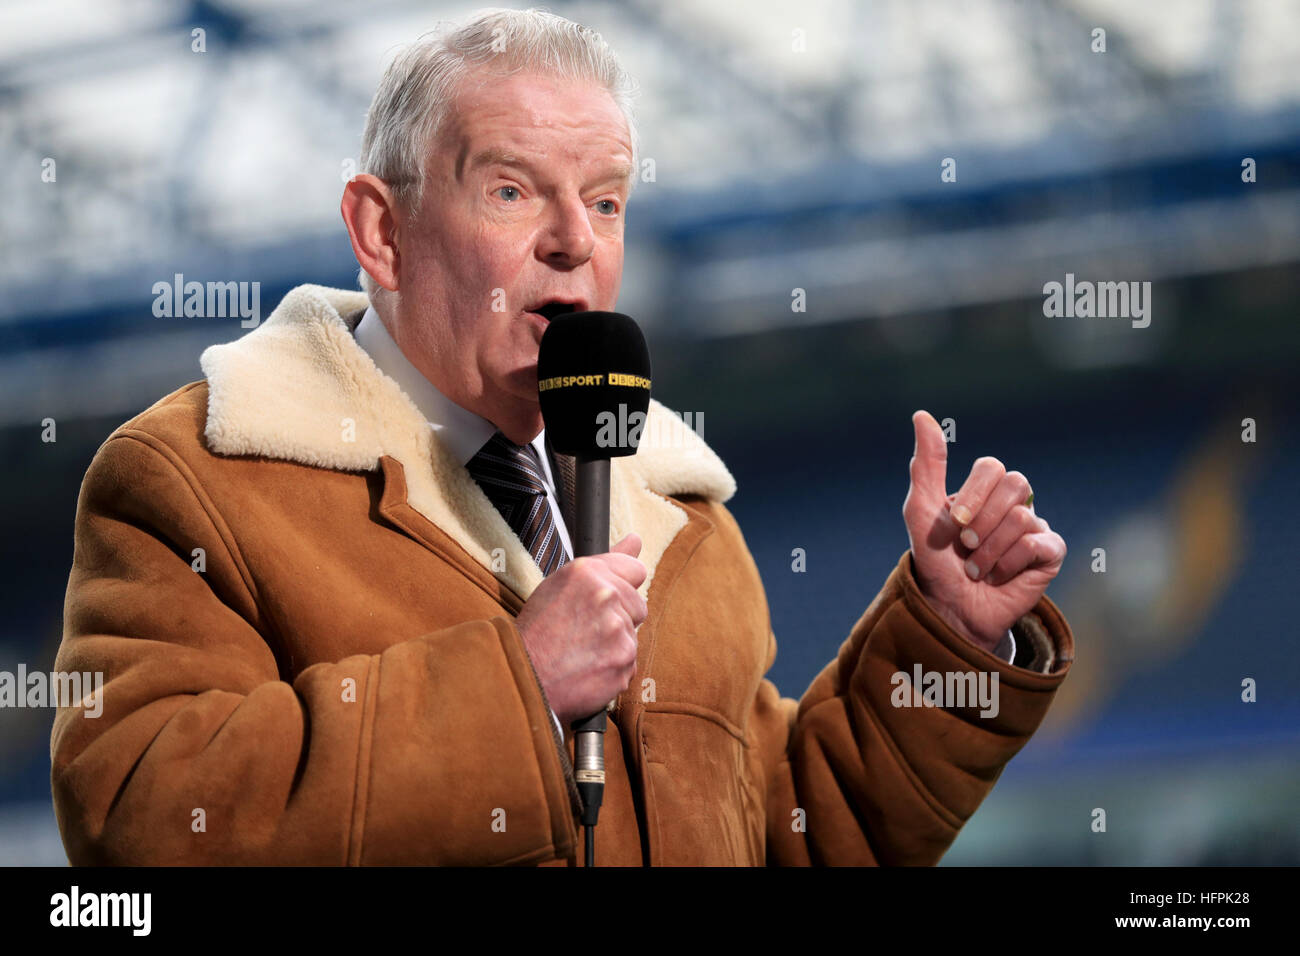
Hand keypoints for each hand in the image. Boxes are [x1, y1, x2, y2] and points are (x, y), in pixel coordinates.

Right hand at [515, 533, 646, 727]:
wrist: (522, 677)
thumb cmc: (537, 631)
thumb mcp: (560, 585)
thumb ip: (606, 562)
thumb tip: (636, 540)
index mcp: (587, 572)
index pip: (635, 569)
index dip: (622, 586)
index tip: (609, 599)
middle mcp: (606, 596)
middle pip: (639, 604)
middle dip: (620, 617)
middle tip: (586, 630)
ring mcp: (618, 631)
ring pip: (633, 634)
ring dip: (615, 643)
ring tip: (583, 650)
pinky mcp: (624, 662)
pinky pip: (631, 662)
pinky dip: (614, 667)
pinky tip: (588, 668)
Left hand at [902, 410, 1065, 651]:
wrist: (950, 608)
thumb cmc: (936, 560)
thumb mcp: (921, 511)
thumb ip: (926, 464)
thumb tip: (921, 415)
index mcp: (986, 489)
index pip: (993, 468)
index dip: (974, 494)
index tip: (955, 523)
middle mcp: (1014, 503)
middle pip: (1016, 485)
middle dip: (982, 521)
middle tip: (966, 546)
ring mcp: (1035, 526)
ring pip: (1023, 518)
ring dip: (989, 550)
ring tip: (977, 569)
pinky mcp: (1050, 553)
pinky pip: (1037, 544)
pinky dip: (1009, 563)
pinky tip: (999, 576)